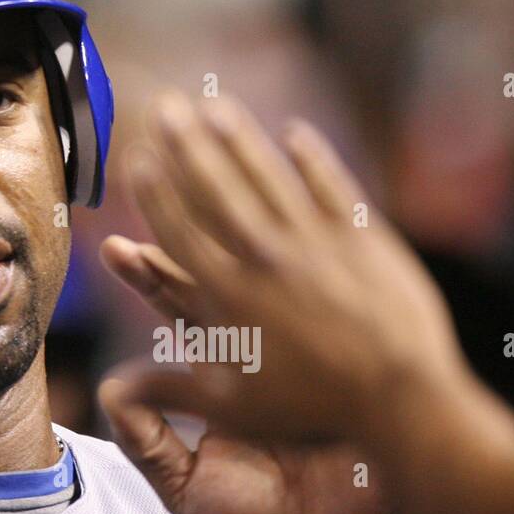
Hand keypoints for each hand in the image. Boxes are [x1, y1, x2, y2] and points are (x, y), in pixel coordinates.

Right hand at [96, 92, 453, 513]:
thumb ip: (170, 390)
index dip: (156, 195)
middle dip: (186, 145)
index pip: (181, 233)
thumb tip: (109, 391)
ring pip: (268, 177)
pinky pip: (331, 186)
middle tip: (164, 107)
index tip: (137, 161)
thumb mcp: (234, 406)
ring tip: (214, 103)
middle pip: (218, 190)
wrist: (403, 399)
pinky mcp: (362, 237)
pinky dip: (312, 157)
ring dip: (239, 138)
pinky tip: (294, 130)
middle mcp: (266, 258)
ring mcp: (315, 242)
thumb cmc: (314, 409)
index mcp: (230, 295)